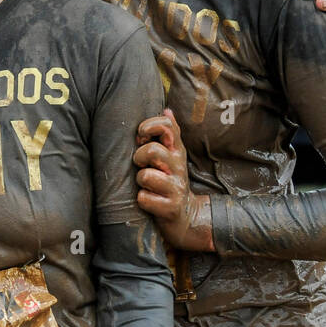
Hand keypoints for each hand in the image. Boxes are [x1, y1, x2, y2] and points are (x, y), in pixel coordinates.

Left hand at [135, 107, 214, 250]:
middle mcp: (178, 167)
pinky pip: (144, 198)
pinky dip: (142, 200)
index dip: (149, 126)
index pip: (167, 126)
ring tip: (146, 184)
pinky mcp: (170, 207)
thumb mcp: (172, 156)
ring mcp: (175, 188)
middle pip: (152, 151)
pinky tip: (149, 201)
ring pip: (146, 176)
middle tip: (140, 164)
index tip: (141, 136)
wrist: (186, 216)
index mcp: (177, 151)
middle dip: (139, 157)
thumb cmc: (170, 181)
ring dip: (140, 181)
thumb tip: (167, 109)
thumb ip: (169, 134)